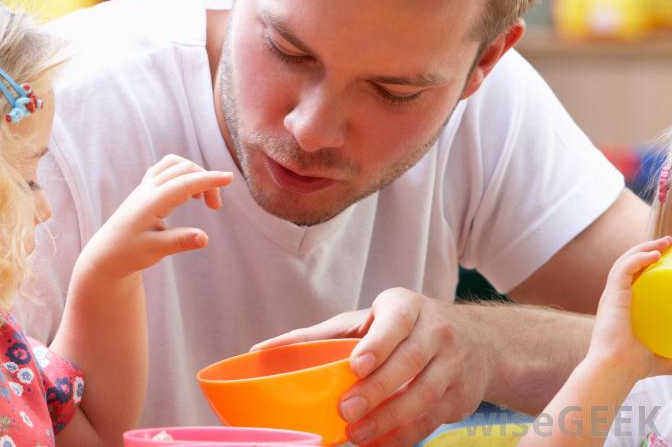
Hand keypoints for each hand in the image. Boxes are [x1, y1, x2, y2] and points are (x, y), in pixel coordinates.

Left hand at [76, 154, 231, 278]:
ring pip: (174, 164)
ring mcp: (144, 187)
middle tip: (215, 207)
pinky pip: (166, 169)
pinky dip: (183, 173)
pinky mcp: (144, 189)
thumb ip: (180, 241)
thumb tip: (205, 238)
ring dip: (194, 173)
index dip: (208, 179)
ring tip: (202, 198)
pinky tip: (188, 192)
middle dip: (206, 181)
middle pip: (183, 169)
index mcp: (150, 202)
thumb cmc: (128, 254)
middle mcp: (147, 189)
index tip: (229, 177)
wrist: (105, 255)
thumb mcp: (155, 251)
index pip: (184, 183)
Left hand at [252, 288, 489, 445]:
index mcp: (407, 307)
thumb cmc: (404, 327)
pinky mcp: (462, 396)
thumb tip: (261, 350)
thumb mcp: (369, 320)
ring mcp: (454, 365)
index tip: (355, 365)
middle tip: (346, 411)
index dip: (377, 345)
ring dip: (390, 419)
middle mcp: (436, 332)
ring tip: (358, 434)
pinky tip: (381, 442)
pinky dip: (406, 434)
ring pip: (423, 395)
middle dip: (377, 390)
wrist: (479, 341)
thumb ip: (321, 336)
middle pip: (408, 364)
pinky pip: (433, 419)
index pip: (395, 323)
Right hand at [586, 236, 671, 378]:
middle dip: (648, 248)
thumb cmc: (633, 366)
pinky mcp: (612, 296)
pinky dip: (638, 258)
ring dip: (644, 247)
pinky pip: (623, 269)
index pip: (632, 276)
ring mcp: (612, 295)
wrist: (616, 370)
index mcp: (621, 306)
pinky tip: (654, 254)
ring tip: (664, 242)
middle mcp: (614, 297)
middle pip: (628, 264)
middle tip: (669, 243)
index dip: (647, 262)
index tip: (666, 256)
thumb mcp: (662, 356)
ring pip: (625, 261)